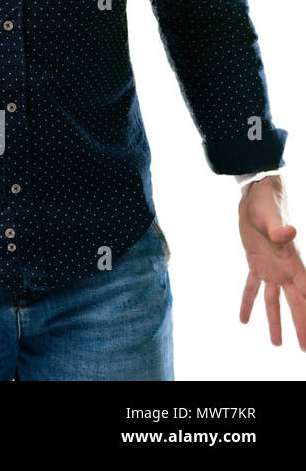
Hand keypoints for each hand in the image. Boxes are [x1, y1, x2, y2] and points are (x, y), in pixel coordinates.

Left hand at [237, 176, 305, 349]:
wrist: (255, 194)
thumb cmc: (267, 203)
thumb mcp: (271, 215)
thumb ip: (279, 228)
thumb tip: (288, 232)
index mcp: (294, 262)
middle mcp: (285, 269)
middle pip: (296, 303)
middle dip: (302, 326)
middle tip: (304, 349)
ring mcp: (271, 268)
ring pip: (275, 301)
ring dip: (276, 322)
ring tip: (277, 344)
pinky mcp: (255, 263)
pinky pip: (252, 287)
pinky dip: (248, 303)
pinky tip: (244, 320)